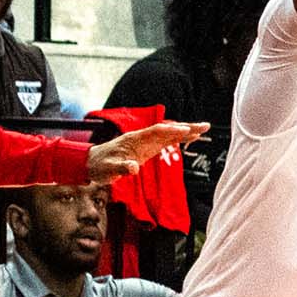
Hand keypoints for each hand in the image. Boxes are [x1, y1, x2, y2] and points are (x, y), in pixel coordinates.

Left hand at [85, 121, 208, 182]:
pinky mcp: (148, 149)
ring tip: (204, 130)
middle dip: (186, 127)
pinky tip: (191, 139)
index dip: (171, 130)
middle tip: (204, 126)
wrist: (92, 163)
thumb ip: (121, 168)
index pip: (156, 131)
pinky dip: (179, 139)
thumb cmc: (99, 166)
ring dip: (186, 131)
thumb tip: (134, 168)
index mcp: (134, 139)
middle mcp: (142, 137)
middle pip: (167, 129)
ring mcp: (146, 142)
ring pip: (170, 134)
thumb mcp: (108, 169)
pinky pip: (166, 142)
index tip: (185, 130)